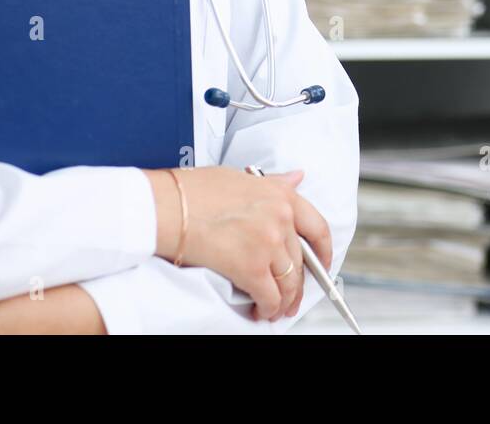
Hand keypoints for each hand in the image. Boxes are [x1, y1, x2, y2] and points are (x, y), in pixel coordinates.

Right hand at [145, 166, 331, 322]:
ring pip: (288, 282)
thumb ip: (273, 184)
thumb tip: (297, 178)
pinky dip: (267, 309)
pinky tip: (259, 311)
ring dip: (284, 301)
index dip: (324, 251)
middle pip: (301, 261)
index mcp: (281, 195)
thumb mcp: (240, 178)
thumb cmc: (192, 191)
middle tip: (291, 296)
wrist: (165, 206)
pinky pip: (269, 296)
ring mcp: (268, 243)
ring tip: (275, 310)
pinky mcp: (251, 267)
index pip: (317, 228)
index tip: (322, 263)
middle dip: (298, 285)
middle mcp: (280, 217)